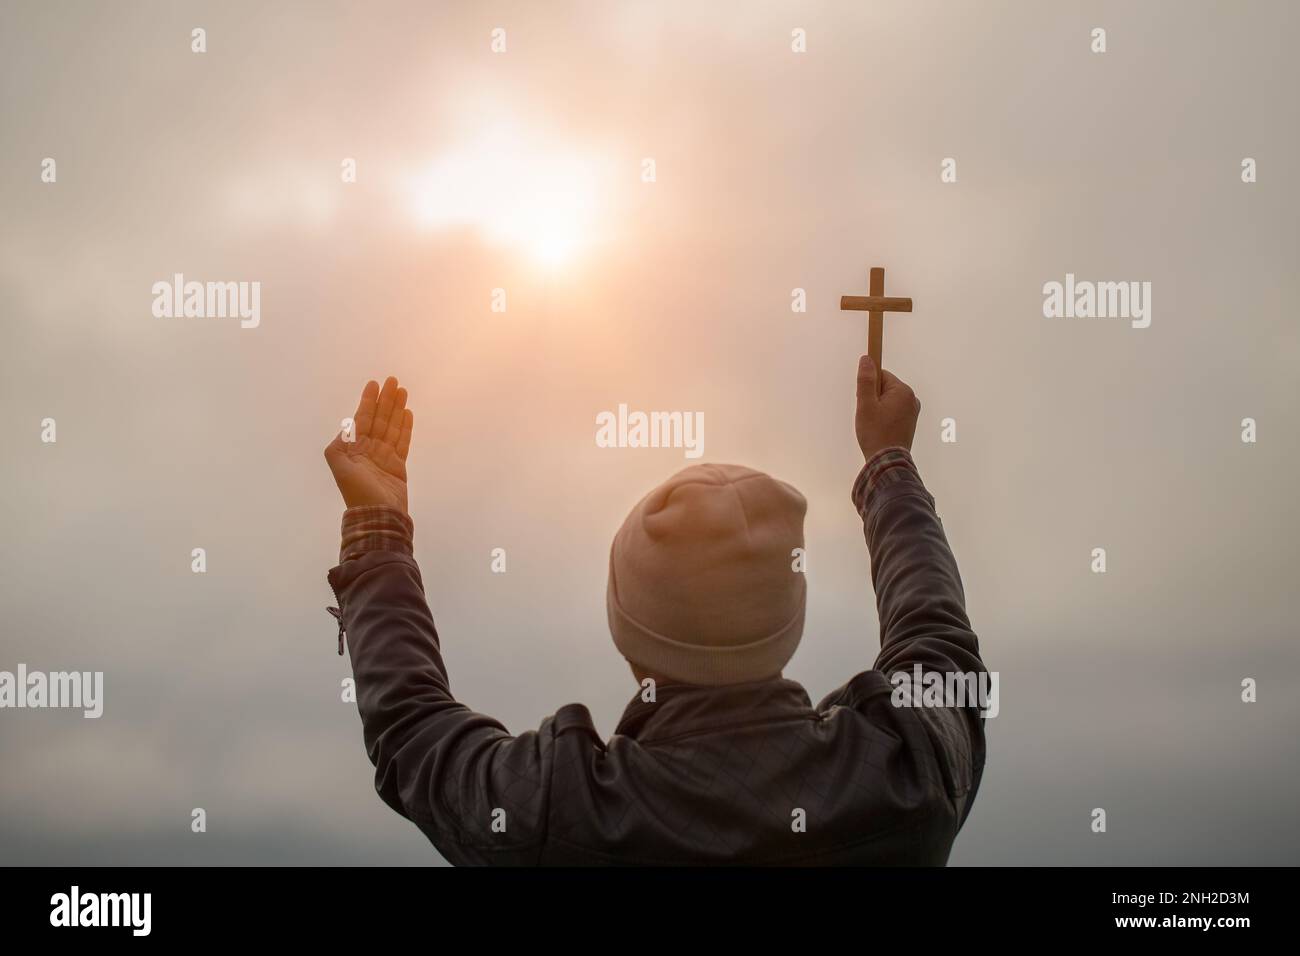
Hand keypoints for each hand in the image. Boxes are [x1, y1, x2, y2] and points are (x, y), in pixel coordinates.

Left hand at [324, 376, 413, 511]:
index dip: (368, 401)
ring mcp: (384, 456)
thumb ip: (338, 445)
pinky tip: (408, 413)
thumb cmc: (358, 492)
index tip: (374, 384)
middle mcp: (369, 449)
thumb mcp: (339, 467)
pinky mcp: (398, 465)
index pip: (362, 419)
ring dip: (397, 409)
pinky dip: (405, 427)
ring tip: (403, 392)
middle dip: (385, 400)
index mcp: (354, 448)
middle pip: (379, 419)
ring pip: (392, 427)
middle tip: (393, 381)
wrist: (379, 515)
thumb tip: (346, 428)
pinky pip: (402, 441)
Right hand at [855, 356, 918, 461]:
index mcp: (903, 391)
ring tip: (874, 425)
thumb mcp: (866, 404)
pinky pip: (893, 412)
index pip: (881, 376)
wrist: (887, 462)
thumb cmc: (876, 433)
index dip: (869, 387)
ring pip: (888, 401)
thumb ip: (866, 380)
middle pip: (885, 388)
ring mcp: (912, 411)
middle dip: (873, 399)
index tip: (865, 401)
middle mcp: (912, 399)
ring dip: (878, 409)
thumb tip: (867, 359)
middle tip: (868, 416)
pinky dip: (884, 418)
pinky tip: (880, 430)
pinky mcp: (910, 422)